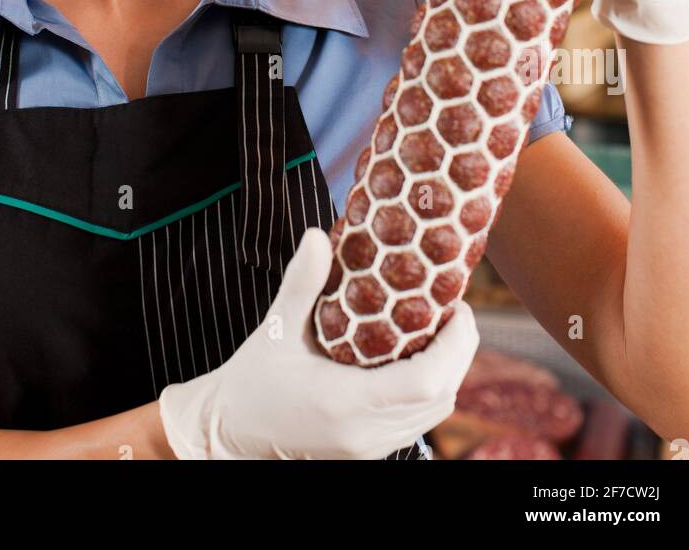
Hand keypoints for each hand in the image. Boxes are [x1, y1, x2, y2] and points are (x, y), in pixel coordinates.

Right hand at [157, 227, 478, 459]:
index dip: (454, 344)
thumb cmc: (251, 381)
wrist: (229, 432)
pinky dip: (428, 391)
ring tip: (442, 328)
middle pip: (441, 396)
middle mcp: (365, 432)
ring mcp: (368, 448)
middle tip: (455, 309)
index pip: (425, 381)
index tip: (457, 307)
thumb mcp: (275, 328)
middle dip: (459, 351)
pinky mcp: (367, 452)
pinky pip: (416, 423)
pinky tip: (418, 358)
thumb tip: (318, 236)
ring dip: (448, 371)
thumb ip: (301, 283)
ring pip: (433, 413)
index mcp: (346, 403)